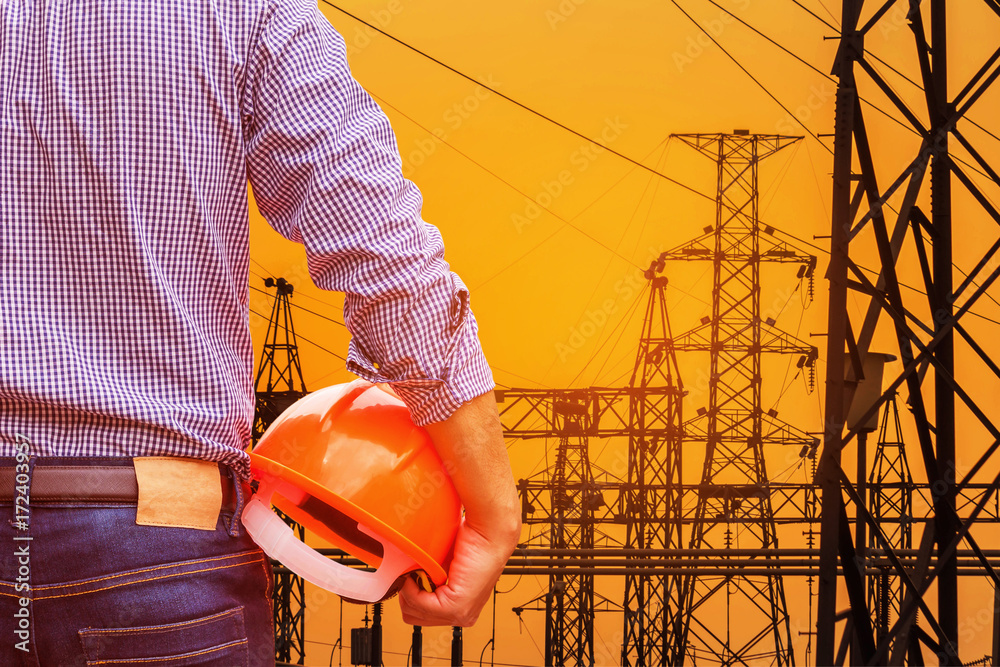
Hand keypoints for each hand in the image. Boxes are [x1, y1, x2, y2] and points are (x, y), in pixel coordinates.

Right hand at [397, 390, 519, 626]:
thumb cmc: (456, 460)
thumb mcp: (429, 478)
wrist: (477, 467)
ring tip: (406, 588)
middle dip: (426, 604)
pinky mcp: (478, 581)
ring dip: (423, 607)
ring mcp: (485, 574)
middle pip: (457, 606)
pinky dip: (426, 606)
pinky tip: (412, 587)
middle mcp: (486, 562)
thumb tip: (387, 415)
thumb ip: (416, 468)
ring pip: (453, 613)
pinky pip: (451, 611)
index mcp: (478, 542)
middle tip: (403, 586)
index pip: (459, 582)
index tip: (407, 577)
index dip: (432, 587)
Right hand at [397, 518, 515, 626]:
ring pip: (414, 612)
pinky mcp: (455, 606)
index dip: (411, 596)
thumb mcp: (446, 565)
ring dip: (410, 590)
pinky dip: (412, 589)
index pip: (422, 616)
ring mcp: (460, 614)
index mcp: (462, 607)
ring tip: (416, 572)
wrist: (490, 534)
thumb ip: (431, 576)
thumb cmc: (474, 542)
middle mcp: (463, 615)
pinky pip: (419, 604)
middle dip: (408, 595)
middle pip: (415, 617)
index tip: (408, 579)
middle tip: (411, 575)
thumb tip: (407, 573)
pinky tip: (417, 574)